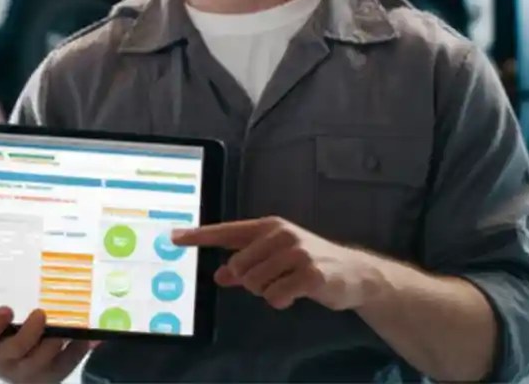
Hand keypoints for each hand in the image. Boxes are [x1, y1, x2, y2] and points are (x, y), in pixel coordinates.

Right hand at [0, 307, 96, 383]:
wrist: (11, 353)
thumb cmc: (0, 323)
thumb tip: (16, 254)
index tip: (6, 309)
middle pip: (11, 351)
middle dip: (29, 334)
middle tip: (42, 314)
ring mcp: (23, 370)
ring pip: (37, 363)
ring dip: (54, 343)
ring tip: (68, 327)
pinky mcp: (46, 375)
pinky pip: (62, 367)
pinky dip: (77, 351)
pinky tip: (88, 336)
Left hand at [172, 216, 378, 311]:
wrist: (354, 273)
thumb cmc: (309, 263)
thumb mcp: (276, 259)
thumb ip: (247, 265)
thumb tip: (219, 275)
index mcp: (269, 227)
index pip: (227, 230)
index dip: (199, 235)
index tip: (174, 237)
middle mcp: (281, 234)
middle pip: (238, 267)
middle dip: (250, 281)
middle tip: (273, 280)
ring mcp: (297, 252)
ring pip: (255, 284)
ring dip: (267, 292)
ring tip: (287, 284)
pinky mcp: (310, 274)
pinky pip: (276, 296)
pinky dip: (281, 301)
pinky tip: (296, 294)